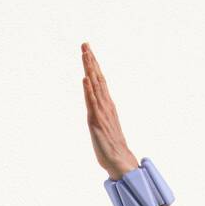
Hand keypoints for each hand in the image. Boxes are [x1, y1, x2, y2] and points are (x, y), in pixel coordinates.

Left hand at [81, 42, 138, 178]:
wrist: (119, 161)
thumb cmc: (111, 144)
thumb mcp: (104, 123)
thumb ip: (100, 112)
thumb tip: (96, 103)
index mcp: (107, 104)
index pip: (100, 80)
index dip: (93, 65)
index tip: (88, 50)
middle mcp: (105, 105)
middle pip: (98, 78)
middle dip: (91, 61)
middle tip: (85, 44)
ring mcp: (102, 112)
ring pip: (95, 87)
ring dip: (89, 70)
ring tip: (85, 55)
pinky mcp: (97, 122)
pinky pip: (92, 104)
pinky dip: (89, 91)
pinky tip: (85, 79)